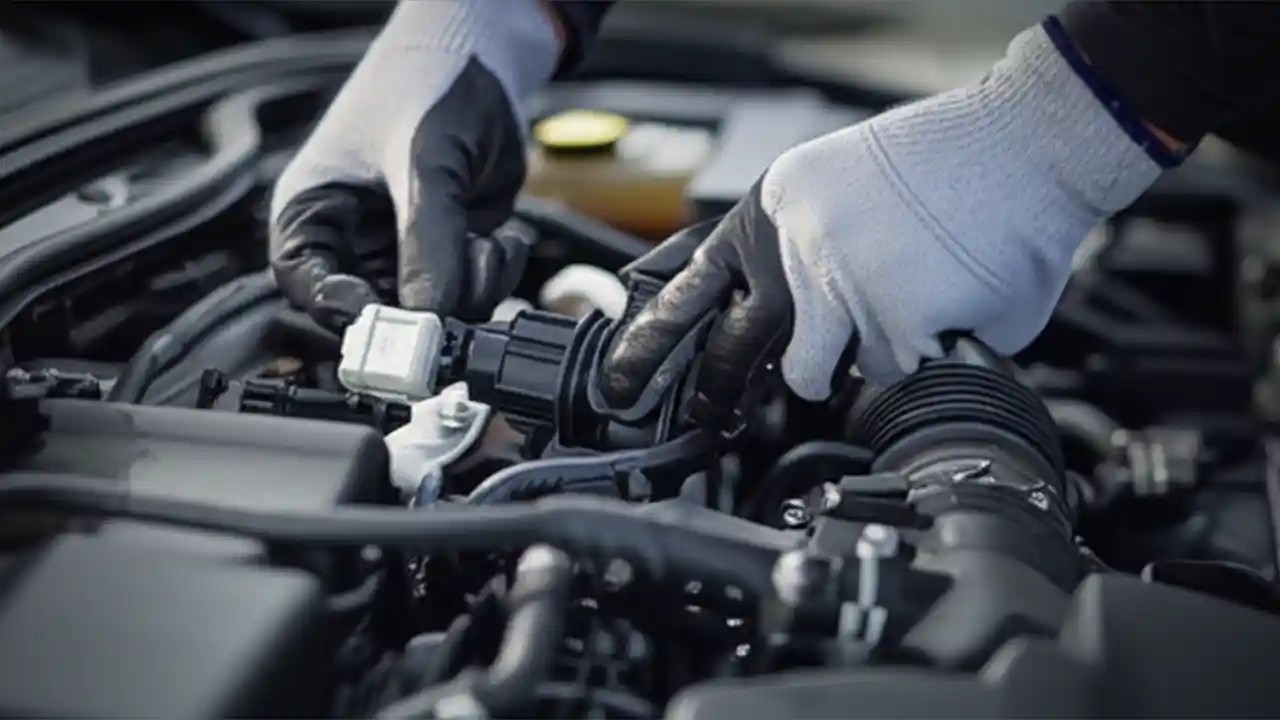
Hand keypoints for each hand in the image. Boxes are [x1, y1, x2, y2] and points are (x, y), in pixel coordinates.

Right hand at [269, 0, 559, 329]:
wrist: (484, 59)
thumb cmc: (426, 86)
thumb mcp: (423, 163)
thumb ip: (427, 241)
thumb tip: (429, 313)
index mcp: (314, 211)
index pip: (304, 281)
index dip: (337, 307)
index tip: (381, 316)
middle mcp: (355, 238)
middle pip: (374, 309)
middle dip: (421, 309)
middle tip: (452, 306)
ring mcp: (408, 249)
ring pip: (430, 308)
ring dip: (468, 289)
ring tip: (486, 244)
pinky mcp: (453, 251)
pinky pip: (471, 291)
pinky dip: (494, 274)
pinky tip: (502, 237)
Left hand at [600, 23, 1161, 428]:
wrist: (1023, 144)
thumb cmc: (944, 162)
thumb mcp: (827, 185)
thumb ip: (788, 250)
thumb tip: (764, 311)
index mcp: (767, 215)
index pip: (685, 289)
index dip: (648, 344)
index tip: (623, 384)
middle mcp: (789, 256)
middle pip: (733, 355)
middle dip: (718, 396)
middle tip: (712, 415)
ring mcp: (837, 296)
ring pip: (823, 374)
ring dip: (861, 352)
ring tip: (906, 297)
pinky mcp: (890, 330)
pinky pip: (893, 373)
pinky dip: (921, 350)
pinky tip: (946, 300)